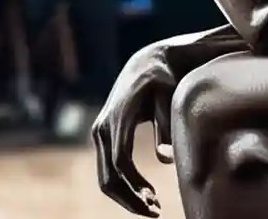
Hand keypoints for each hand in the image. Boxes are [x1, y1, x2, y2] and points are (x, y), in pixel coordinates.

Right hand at [93, 42, 176, 215]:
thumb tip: (165, 159)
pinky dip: (124, 187)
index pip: (120, 162)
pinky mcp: (104, 137)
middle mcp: (102, 127)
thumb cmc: (161, 79)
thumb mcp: (168, 97)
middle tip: (155, 212)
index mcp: (117, 118)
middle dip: (130, 200)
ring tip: (153, 207)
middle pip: (108, 177)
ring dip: (127, 197)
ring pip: (105, 178)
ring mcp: (100, 133)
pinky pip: (108, 170)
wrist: (145, 63)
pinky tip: (146, 193)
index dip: (136, 186)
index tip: (156, 202)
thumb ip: (166, 126)